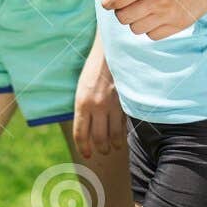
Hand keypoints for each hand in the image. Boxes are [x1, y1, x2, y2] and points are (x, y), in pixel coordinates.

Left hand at [72, 44, 124, 158]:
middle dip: (100, 149)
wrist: (111, 51)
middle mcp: (96, 107)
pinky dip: (123, 132)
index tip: (86, 155)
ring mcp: (113, 105)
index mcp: (81, 102)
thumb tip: (85, 125)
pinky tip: (122, 136)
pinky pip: (124, 123)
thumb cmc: (94, 67)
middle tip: (102, 152)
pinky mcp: (126, 101)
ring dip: (114, 145)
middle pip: (98, 138)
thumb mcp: (82, 87)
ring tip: (113, 148)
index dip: (83, 147)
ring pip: (114, 134)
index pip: (80, 133)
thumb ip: (83, 106)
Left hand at [99, 0, 206, 39]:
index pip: (116, 1)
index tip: (110, 1)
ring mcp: (170, 16)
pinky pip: (152, 36)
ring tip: (145, 7)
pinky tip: (156, 15)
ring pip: (136, 29)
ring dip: (135, 20)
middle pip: (123, 18)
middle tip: (130, 2)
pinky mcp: (180, 26)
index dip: (108, 2)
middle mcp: (159, 1)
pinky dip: (149, 28)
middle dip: (121, 10)